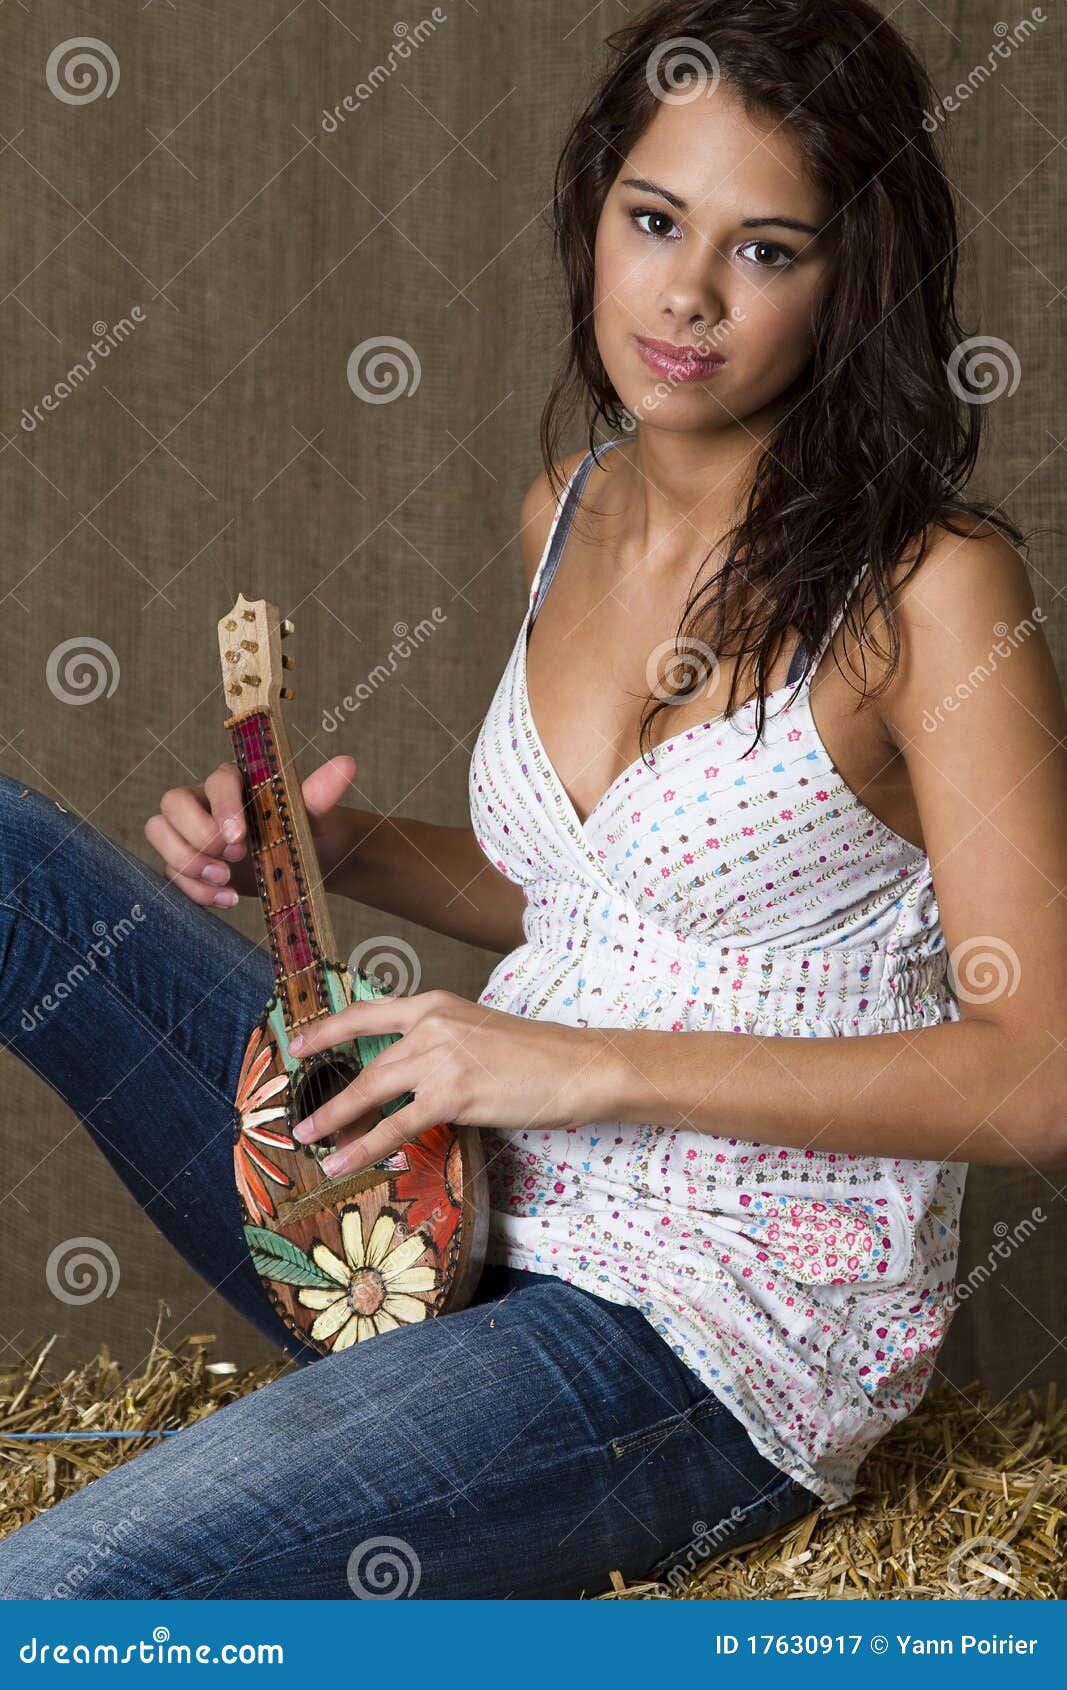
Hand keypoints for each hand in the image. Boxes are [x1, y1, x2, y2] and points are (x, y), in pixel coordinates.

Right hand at [145, 754, 357, 908]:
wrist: (309, 861)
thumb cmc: (310, 829)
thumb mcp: (316, 815)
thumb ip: (321, 793)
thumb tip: (347, 764)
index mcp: (235, 780)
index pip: (214, 782)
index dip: (221, 808)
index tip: (240, 838)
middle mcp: (205, 800)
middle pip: (172, 804)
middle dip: (197, 836)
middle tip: (233, 860)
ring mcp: (191, 831)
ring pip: (159, 833)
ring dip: (186, 862)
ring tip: (225, 881)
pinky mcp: (187, 862)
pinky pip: (170, 872)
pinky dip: (193, 889)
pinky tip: (227, 898)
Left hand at [286, 988, 613, 1176]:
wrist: (579, 1066)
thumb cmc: (539, 1056)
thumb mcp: (479, 1033)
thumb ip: (441, 1045)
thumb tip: (411, 1079)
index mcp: (435, 1004)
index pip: (367, 1013)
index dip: (328, 1030)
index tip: (297, 1043)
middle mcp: (431, 1024)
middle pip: (365, 1061)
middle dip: (328, 1091)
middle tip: (300, 1115)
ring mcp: (440, 1057)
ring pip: (371, 1091)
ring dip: (334, 1118)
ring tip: (308, 1139)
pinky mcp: (452, 1094)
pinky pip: (395, 1125)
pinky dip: (363, 1145)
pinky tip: (342, 1160)